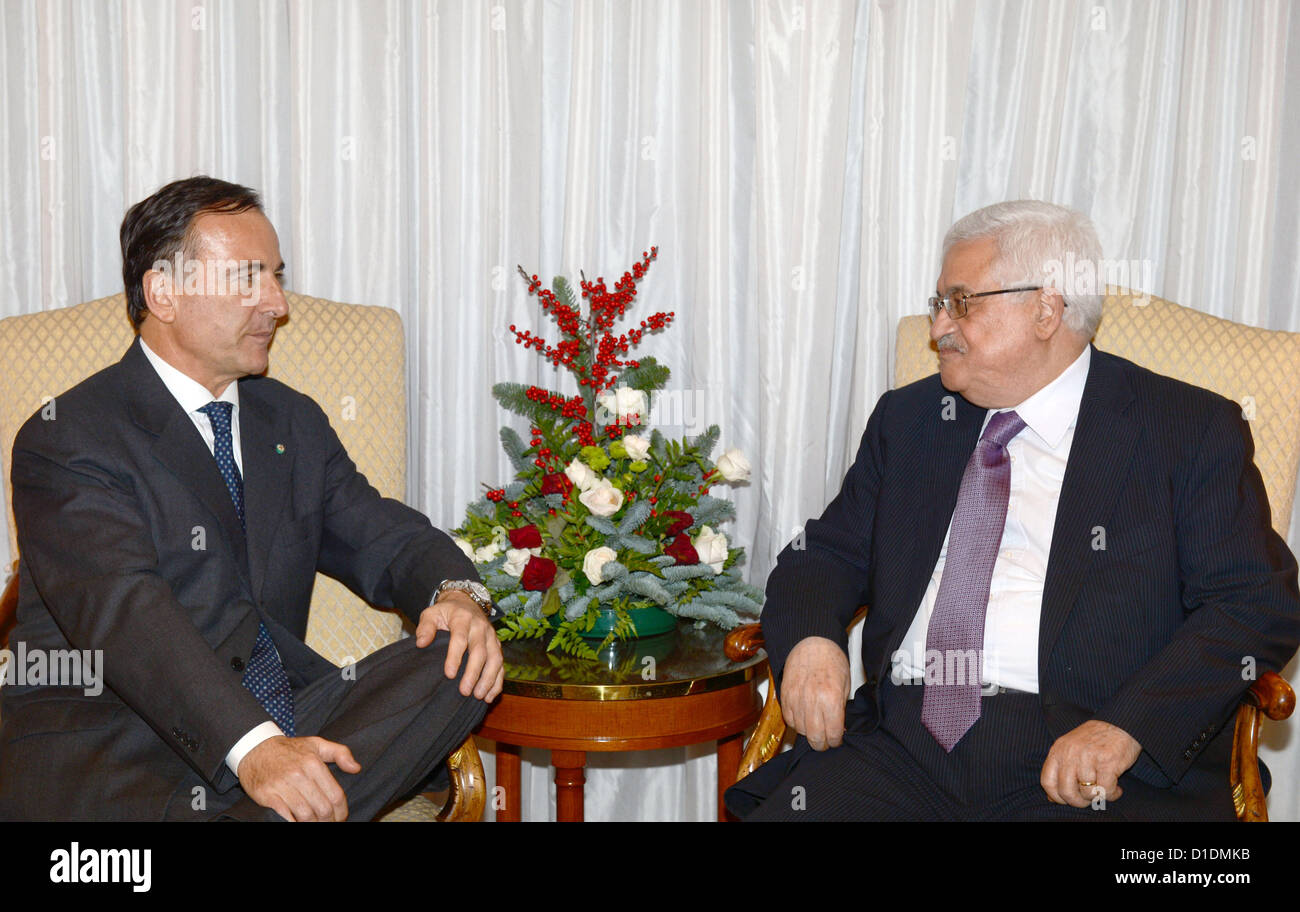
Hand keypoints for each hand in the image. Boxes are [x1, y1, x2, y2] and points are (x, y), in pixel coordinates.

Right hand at [237, 735, 360, 821]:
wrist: (255, 748)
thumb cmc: (289, 749)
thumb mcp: (316, 743)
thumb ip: (340, 753)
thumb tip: (356, 768)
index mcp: (314, 763)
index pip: (336, 795)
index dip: (341, 812)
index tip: (340, 817)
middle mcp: (299, 774)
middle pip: (322, 809)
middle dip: (328, 821)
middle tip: (328, 823)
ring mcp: (282, 786)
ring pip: (306, 815)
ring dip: (313, 825)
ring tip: (315, 824)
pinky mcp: (267, 795)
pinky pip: (285, 817)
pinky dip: (294, 823)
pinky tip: (298, 823)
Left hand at [416, 590, 503, 700]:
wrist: (466, 602)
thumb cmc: (446, 612)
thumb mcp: (432, 613)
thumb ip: (425, 627)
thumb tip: (421, 643)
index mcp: (463, 618)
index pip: (460, 638)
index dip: (455, 657)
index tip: (448, 675)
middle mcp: (481, 627)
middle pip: (480, 651)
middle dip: (473, 673)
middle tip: (464, 691)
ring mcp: (492, 637)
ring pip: (495, 659)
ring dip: (488, 679)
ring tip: (479, 696)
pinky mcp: (497, 646)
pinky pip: (501, 664)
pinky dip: (497, 681)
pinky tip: (489, 696)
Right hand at [780, 636, 851, 750]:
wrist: (812, 642)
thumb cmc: (832, 660)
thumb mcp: (845, 685)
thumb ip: (842, 709)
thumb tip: (840, 728)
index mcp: (831, 698)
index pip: (833, 733)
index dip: (836, 741)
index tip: (837, 740)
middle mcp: (812, 700)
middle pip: (815, 737)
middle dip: (822, 744)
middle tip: (826, 741)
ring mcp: (796, 698)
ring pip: (801, 730)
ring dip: (809, 733)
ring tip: (815, 727)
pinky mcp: (785, 695)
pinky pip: (789, 719)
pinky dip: (796, 723)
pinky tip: (804, 718)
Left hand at [1040, 720, 1141, 807]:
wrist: (1120, 723)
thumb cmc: (1095, 739)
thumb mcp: (1070, 748)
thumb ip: (1060, 769)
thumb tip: (1051, 797)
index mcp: (1058, 750)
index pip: (1047, 781)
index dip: (1056, 796)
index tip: (1066, 800)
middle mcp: (1070, 753)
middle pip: (1066, 791)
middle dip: (1078, 802)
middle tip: (1088, 799)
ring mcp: (1088, 757)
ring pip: (1087, 793)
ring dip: (1097, 797)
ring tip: (1104, 789)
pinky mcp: (1107, 762)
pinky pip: (1106, 790)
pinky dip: (1112, 794)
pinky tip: (1116, 788)